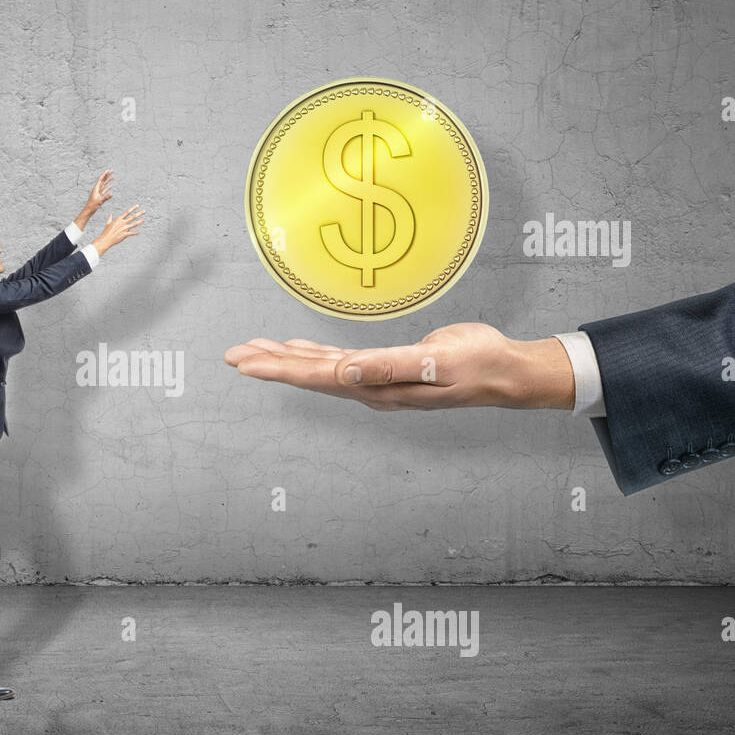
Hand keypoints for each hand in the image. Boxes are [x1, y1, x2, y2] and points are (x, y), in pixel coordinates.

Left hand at [83, 169, 113, 213]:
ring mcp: (98, 192)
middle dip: (107, 175)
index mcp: (96, 188)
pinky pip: (105, 190)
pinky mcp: (100, 195)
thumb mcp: (100, 201)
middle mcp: (97, 189)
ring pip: (104, 184)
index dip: (105, 174)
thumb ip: (106, 197)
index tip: (108, 170)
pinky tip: (111, 185)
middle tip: (112, 170)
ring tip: (113, 176)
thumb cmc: (92, 206)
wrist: (89, 210)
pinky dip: (108, 187)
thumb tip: (111, 194)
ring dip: (108, 180)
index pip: (101, 179)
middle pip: (103, 180)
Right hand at [92, 204, 145, 253]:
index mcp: (119, 219)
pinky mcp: (125, 234)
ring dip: (139, 222)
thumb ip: (110, 218)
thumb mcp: (107, 223)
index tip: (137, 205)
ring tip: (143, 220)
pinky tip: (140, 232)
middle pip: (133, 217)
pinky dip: (136, 232)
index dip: (133, 208)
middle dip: (139, 213)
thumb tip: (110, 214)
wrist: (106, 239)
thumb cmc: (106, 231)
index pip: (127, 212)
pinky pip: (132, 233)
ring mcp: (124, 229)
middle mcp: (123, 223)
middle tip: (144, 211)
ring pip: (134, 224)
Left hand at [223, 323, 575, 410]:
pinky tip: (297, 347)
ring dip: (286, 359)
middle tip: (232, 355)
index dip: (279, 370)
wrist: (503, 371)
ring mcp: (376, 379)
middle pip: (308, 375)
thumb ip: (387, 367)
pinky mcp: (385, 366)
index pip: (316, 378)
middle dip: (269, 364)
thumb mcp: (433, 362)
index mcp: (375, 387)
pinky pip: (338, 361)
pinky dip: (313, 352)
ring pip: (319, 368)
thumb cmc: (474, 365)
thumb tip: (343, 374)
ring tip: (253, 350)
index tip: (244, 364)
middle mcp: (368, 386)